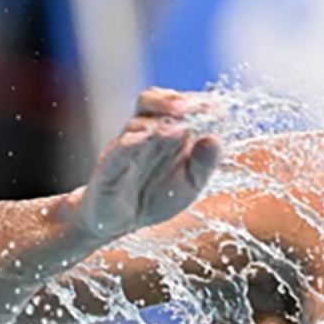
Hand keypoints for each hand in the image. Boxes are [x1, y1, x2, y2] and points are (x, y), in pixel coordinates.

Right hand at [74, 88, 222, 241]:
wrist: (120, 222)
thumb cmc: (156, 196)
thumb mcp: (190, 183)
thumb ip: (204, 163)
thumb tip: (215, 139)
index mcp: (165, 131)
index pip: (175, 104)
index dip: (194, 102)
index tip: (215, 107)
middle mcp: (143, 133)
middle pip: (149, 101)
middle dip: (170, 101)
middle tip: (189, 107)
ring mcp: (124, 148)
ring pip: (135, 125)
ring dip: (155, 124)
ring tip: (175, 128)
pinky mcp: (107, 168)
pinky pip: (117, 151)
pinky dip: (130, 143)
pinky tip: (143, 139)